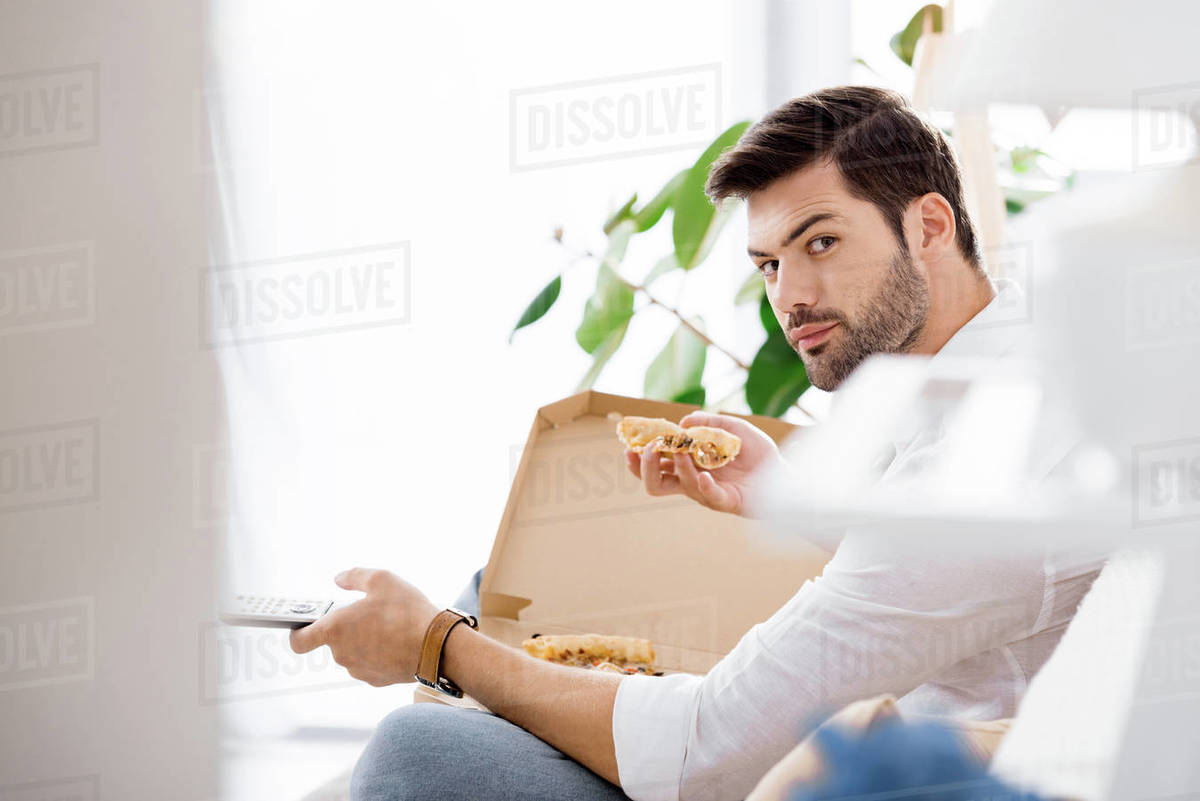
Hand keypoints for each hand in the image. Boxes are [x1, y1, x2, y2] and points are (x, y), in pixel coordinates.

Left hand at [289, 568, 438, 686]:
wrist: (436, 646)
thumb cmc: (407, 611)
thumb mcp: (381, 579)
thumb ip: (353, 576)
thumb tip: (339, 579)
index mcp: (335, 630)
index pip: (298, 641)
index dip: (298, 632)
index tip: (305, 624)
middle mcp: (342, 654)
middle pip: (333, 642)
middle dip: (346, 629)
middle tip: (368, 613)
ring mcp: (358, 670)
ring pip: (353, 652)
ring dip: (363, 641)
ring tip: (387, 626)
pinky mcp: (376, 679)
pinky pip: (369, 663)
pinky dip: (378, 654)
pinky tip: (396, 641)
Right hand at [624, 412, 783, 516]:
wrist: (785, 473)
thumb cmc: (758, 454)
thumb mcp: (733, 428)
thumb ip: (709, 422)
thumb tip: (682, 423)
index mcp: (689, 466)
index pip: (655, 466)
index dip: (637, 459)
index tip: (628, 445)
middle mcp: (692, 482)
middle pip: (654, 484)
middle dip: (645, 468)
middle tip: (648, 450)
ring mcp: (707, 493)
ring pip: (679, 487)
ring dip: (677, 468)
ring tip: (682, 452)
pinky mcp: (726, 502)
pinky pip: (708, 496)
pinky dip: (703, 484)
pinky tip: (704, 474)